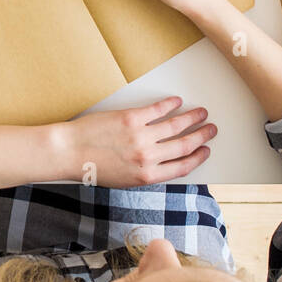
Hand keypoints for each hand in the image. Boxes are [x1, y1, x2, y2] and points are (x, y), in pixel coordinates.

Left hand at [56, 96, 215, 186]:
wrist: (70, 152)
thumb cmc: (94, 168)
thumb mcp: (125, 180)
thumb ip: (148, 172)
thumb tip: (167, 162)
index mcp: (147, 176)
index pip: (182, 166)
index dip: (198, 158)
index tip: (206, 150)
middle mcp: (147, 157)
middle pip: (184, 145)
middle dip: (202, 136)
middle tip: (211, 129)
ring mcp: (141, 136)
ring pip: (176, 126)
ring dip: (192, 118)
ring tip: (201, 113)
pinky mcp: (131, 118)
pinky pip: (158, 110)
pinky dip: (170, 104)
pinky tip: (177, 101)